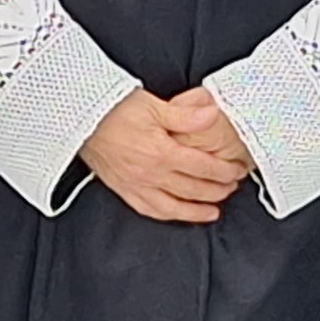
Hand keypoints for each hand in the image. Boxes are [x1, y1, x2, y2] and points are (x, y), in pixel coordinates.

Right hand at [80, 88, 252, 224]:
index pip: (204, 167)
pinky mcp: (124, 190)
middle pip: (194, 189)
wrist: (82, 119)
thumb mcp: (154, 105)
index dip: (225, 170)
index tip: (237, 169)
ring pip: (175, 206)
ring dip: (198, 209)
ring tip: (214, 208)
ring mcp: (137, 185)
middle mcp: (151, 174)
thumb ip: (186, 115)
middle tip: (232, 186)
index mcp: (162, 152)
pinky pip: (151, 210)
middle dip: (218, 189)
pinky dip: (170, 215)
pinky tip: (179, 214)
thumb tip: (213, 115)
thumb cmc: (114, 109)